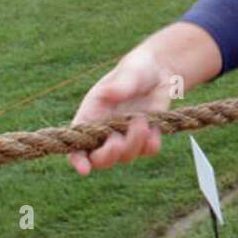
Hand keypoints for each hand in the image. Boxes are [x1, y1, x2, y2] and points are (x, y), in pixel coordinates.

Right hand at [67, 50, 173, 175]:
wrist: (161, 71)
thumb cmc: (136, 69)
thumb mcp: (129, 72)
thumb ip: (119, 86)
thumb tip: (108, 93)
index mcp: (90, 116)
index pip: (76, 145)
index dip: (77, 160)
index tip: (84, 169)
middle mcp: (105, 131)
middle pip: (100, 159)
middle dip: (109, 155)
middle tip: (118, 141)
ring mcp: (125, 136)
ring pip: (126, 156)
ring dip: (134, 143)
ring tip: (142, 120)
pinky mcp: (145, 138)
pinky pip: (147, 151)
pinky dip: (151, 144)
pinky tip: (155, 128)